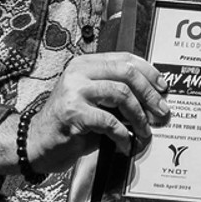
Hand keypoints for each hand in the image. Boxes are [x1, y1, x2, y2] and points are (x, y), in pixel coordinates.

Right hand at [24, 52, 171, 173]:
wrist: (37, 142)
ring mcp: (74, 91)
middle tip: (161, 111)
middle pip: (126, 73)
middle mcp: (79, 73)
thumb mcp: (91, 98)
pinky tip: (125, 143)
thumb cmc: (69, 122)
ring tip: (144, 130)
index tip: (163, 87)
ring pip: (121, 94)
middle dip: (149, 94)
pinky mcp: (73, 113)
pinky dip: (123, 134)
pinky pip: (109, 121)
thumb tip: (152, 96)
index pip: (124, 58)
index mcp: (85, 64)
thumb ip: (114, 90)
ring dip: (139, 116)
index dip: (149, 72)